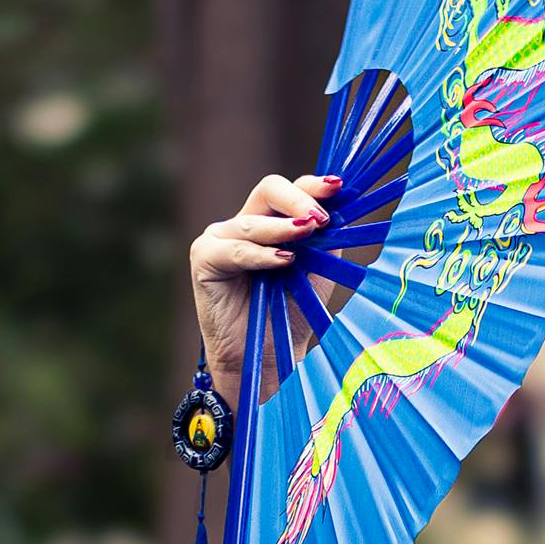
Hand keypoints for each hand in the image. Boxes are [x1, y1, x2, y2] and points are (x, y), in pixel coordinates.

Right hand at [190, 171, 343, 396]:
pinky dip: (260, 254)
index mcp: (271, 223)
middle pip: (268, 189)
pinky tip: (283, 260)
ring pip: (253, 222)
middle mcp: (244, 225)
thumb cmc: (291, 316)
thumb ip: (324, 241)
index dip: (312, 185)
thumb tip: (341, 208)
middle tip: (320, 217)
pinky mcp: (203, 258)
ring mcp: (220, 239)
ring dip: (283, 227)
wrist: (269, 358)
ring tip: (308, 231)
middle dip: (298, 199)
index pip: (289, 192)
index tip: (338, 187)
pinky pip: (233, 249)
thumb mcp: (316, 272)